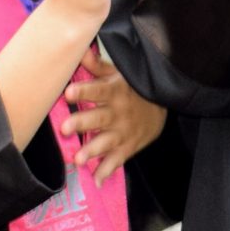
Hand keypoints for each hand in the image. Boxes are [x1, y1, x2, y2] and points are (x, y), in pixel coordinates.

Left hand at [61, 43, 167, 184]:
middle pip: (98, 118)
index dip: (84, 92)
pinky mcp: (128, 147)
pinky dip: (107, 171)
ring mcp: (123, 132)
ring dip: (92, 151)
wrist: (164, 106)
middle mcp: (118, 113)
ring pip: (106, 142)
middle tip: (65, 128)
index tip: (68, 93)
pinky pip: (117, 161)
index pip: (98, 90)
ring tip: (77, 159)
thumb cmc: (134, 87)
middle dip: (82, 123)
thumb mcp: (118, 73)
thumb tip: (80, 50)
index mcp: (115, 92)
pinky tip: (97, 180)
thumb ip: (97, 66)